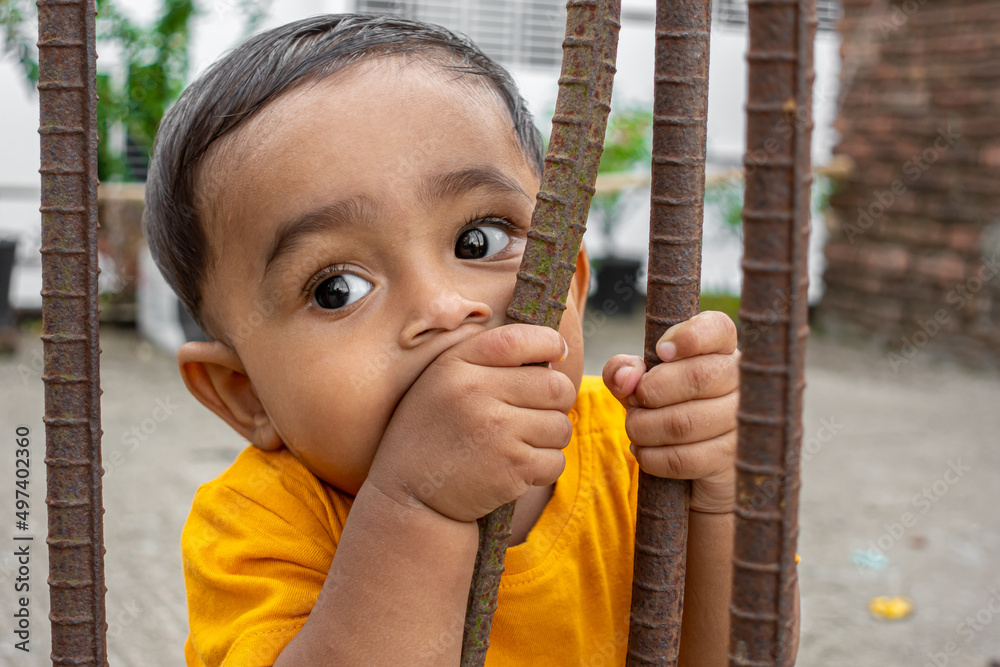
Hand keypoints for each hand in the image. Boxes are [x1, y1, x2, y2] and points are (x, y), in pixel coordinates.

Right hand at [367, 324, 576, 522]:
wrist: (409, 496)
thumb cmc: (435, 432)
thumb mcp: (442, 381)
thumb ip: (486, 360)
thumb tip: (556, 352)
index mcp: (457, 363)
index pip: (520, 338)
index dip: (550, 342)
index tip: (556, 354)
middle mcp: (475, 391)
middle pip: (556, 386)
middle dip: (556, 402)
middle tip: (534, 414)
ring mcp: (496, 429)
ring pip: (560, 426)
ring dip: (548, 439)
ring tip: (518, 444)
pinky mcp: (512, 466)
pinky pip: (555, 461)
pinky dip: (542, 469)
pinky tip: (514, 469)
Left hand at [602, 311, 738, 512]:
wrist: (693, 465)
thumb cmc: (666, 409)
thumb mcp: (640, 383)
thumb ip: (623, 370)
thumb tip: (626, 378)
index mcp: (722, 352)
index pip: (719, 328)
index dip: (689, 337)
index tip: (661, 351)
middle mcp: (742, 383)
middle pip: (698, 377)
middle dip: (651, 391)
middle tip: (636, 400)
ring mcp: (742, 423)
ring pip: (684, 423)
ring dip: (644, 427)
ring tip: (635, 427)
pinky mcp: (733, 460)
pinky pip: (683, 458)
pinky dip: (651, 456)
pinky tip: (644, 450)